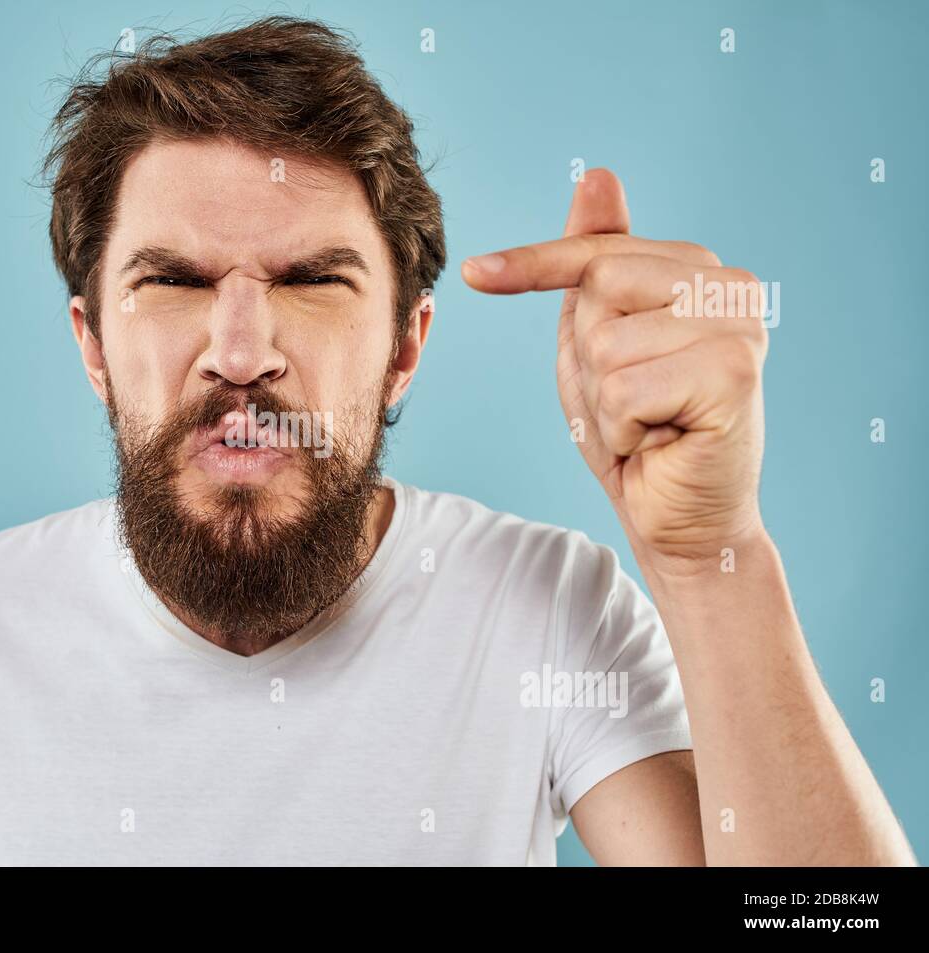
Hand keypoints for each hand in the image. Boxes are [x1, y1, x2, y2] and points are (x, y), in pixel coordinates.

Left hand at [461, 169, 768, 562]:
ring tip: (648, 422)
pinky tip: (661, 440)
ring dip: (606, 401)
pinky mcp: (735, 375)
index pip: (596, 250)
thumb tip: (597, 174)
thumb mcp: (595, 341)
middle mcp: (731, 285)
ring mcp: (740, 326)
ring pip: (606, 345)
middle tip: (631, 400)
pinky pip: (624, 389)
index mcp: (697, 269)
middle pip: (597, 289)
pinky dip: (623, 428)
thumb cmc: (637, 430)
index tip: (473, 274)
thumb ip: (592, 266)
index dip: (531, 265)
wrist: (679, 518)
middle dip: (589, 359)